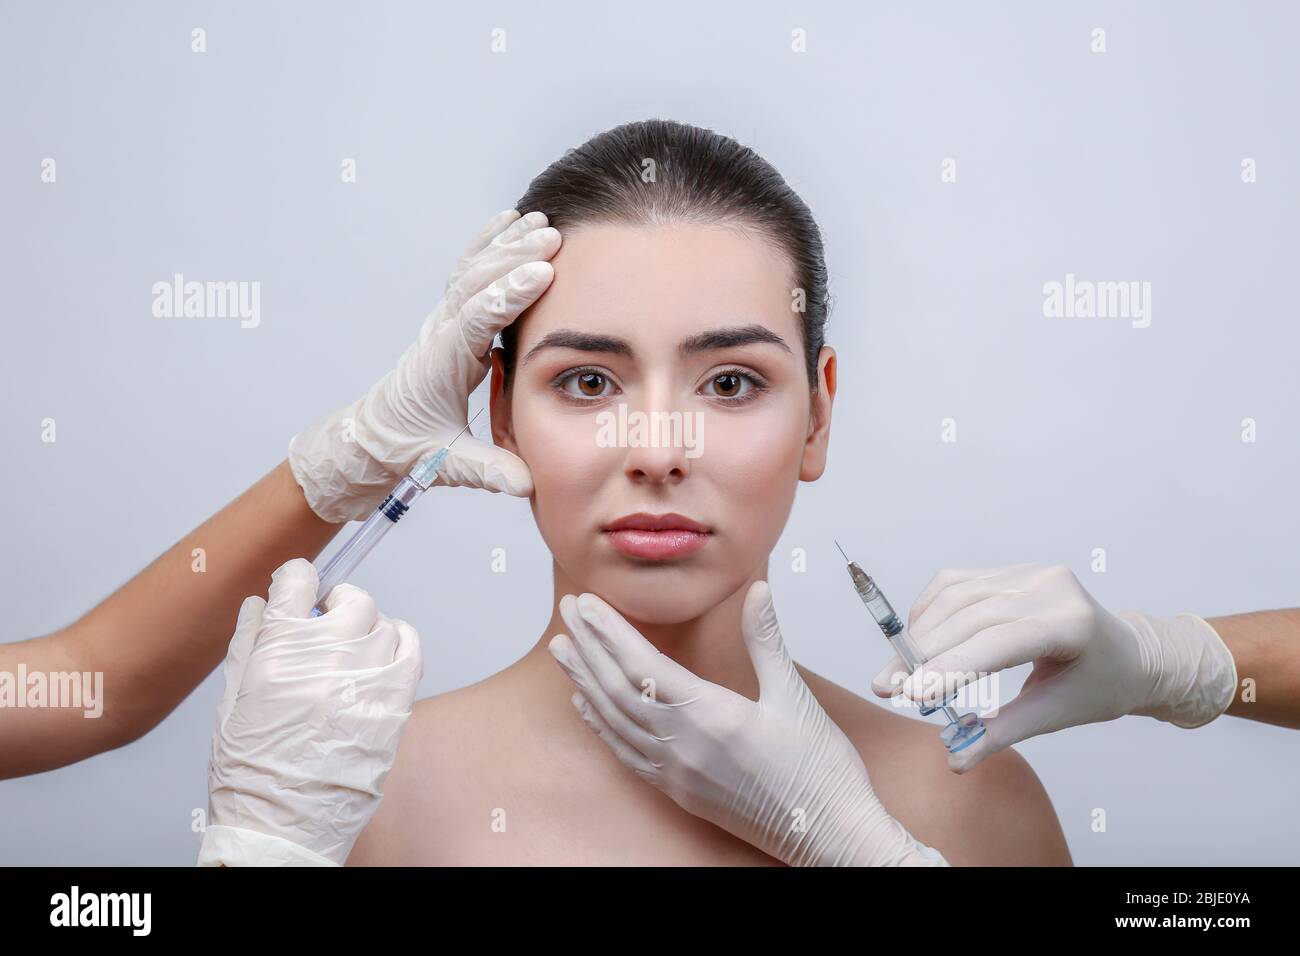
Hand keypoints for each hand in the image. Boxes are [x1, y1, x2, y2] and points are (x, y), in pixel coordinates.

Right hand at [199, 559, 422, 865]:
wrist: (284, 828)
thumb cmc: (252, 773)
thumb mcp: (230, 703)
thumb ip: (247, 644)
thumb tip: (260, 605)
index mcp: (278, 654)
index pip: (297, 581)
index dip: (296, 579)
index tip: (297, 586)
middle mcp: (327, 660)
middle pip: (349, 599)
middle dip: (336, 602)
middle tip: (327, 620)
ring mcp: (366, 680)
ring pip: (382, 622)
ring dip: (366, 627)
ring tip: (351, 650)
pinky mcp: (395, 703)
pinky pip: (412, 647)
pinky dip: (400, 640)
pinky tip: (384, 653)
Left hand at [289, 208, 560, 522]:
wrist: (372, 438)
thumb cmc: (409, 447)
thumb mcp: (449, 465)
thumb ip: (489, 471)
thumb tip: (527, 485)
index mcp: (441, 364)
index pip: (475, 319)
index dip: (508, 295)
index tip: (541, 274)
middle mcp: (440, 335)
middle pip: (476, 283)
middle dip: (514, 257)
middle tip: (553, 238)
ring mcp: (442, 322)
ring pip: (472, 271)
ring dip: (506, 245)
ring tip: (542, 223)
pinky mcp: (448, 320)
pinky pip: (466, 273)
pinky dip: (486, 245)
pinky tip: (507, 223)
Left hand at [547, 582, 947, 866]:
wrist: (827, 833)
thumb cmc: (819, 769)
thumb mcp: (795, 696)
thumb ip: (766, 639)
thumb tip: (757, 589)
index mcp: (712, 715)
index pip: (643, 665)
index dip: (610, 632)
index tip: (587, 604)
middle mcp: (684, 745)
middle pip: (619, 688)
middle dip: (589, 647)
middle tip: (566, 611)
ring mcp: (677, 773)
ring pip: (616, 720)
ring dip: (585, 681)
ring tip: (563, 650)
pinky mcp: (679, 792)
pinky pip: (627, 754)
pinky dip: (602, 725)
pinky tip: (587, 705)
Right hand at [871, 564, 1237, 772]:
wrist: (1130, 653)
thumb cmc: (1098, 687)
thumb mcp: (1055, 715)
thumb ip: (1000, 734)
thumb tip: (954, 760)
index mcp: (1071, 624)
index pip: (996, 643)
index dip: (949, 667)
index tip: (909, 693)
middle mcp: (1050, 588)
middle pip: (968, 618)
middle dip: (922, 655)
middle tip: (887, 687)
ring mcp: (1030, 572)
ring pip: (955, 597)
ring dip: (920, 634)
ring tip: (898, 672)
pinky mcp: (1012, 570)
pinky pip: (956, 584)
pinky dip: (929, 612)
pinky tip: (917, 640)